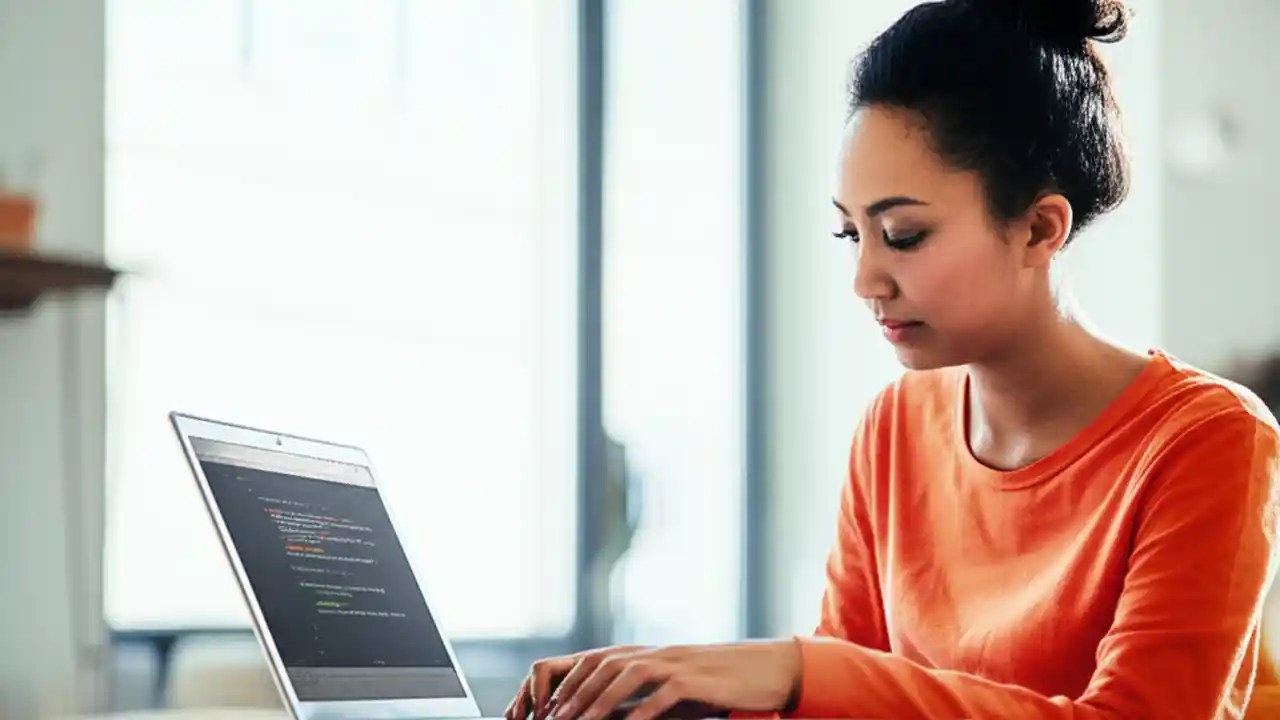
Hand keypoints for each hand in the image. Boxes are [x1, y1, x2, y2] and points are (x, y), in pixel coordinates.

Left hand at [505, 640, 801, 719]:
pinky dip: (644, 711)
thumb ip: (646, 696)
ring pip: (627, 676)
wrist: (766, 670)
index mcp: (648, 655)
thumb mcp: (676, 687)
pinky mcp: (697, 681)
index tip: (548, 706)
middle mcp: (656, 654)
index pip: (596, 661)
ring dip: (600, 701)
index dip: (569, 682)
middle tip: (554, 718)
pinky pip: (664, 695)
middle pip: (604, 667)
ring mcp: (676, 665)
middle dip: (575, 693)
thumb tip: (614, 714)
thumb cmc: (719, 684)